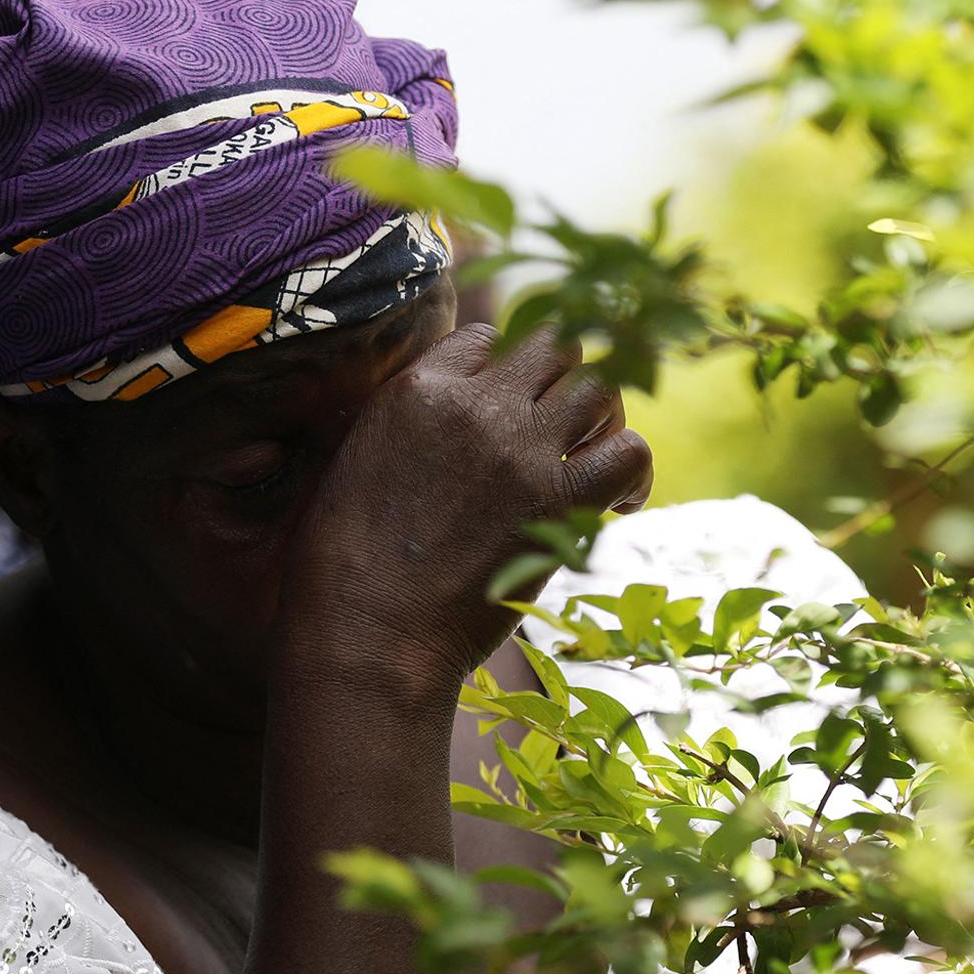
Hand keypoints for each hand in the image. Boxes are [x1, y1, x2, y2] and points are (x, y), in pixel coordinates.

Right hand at [276, 323, 650, 692]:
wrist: (366, 634)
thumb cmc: (341, 568)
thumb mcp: (353, 465)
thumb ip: (401, 427)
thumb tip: (439, 424)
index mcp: (416, 389)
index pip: (488, 339)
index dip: (505, 373)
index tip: (505, 414)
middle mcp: (473, 405)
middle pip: (555, 347)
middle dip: (564, 382)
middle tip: (563, 430)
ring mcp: (520, 449)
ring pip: (601, 389)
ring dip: (603, 420)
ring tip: (590, 460)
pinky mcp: (559, 502)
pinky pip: (630, 451)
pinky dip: (632, 473)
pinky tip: (614, 504)